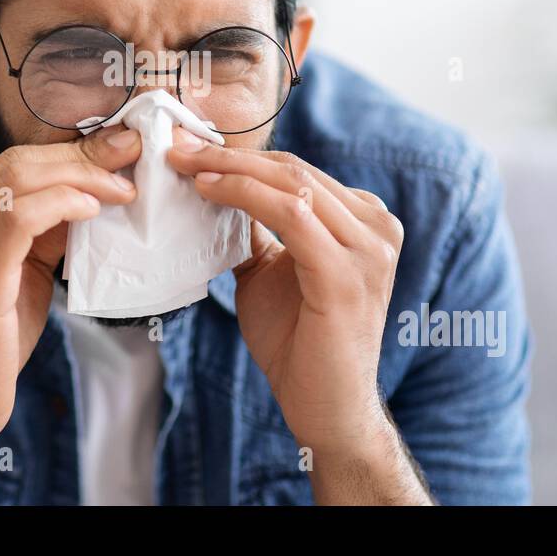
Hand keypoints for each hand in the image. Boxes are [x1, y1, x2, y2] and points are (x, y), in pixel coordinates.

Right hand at [0, 125, 140, 457]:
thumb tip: (97, 177)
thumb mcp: (16, 262)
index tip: (117, 152)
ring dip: (80, 179)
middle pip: (14, 164)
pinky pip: (18, 217)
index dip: (68, 151)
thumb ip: (44, 220)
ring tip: (119, 191)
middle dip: (81, 159)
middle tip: (129, 163)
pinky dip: (61, 203)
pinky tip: (90, 211)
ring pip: (17, 181)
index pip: (8, 160)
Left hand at [167, 127, 407, 470]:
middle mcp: (377, 227)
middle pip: (294, 170)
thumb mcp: (275, 270)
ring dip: (231, 170)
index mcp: (365, 221)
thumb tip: (218, 189)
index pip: (298, 171)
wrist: (326, 406)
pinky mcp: (347, 274)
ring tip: (187, 167)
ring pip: (291, 185)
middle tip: (179, 149)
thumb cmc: (299, 341)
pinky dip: (244, 196)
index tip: (191, 150)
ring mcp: (369, 249)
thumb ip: (259, 230)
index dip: (242, 156)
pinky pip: (290, 215)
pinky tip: (209, 192)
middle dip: (230, 155)